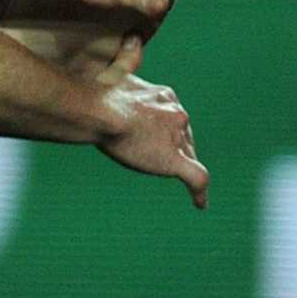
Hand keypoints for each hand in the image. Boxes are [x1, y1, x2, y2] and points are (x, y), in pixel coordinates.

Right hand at [97, 74, 210, 206]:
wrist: (100, 109)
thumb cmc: (97, 100)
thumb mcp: (113, 93)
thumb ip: (121, 101)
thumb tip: (105, 102)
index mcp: (165, 96)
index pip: (174, 118)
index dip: (169, 132)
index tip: (162, 141)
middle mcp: (177, 113)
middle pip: (184, 137)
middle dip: (178, 149)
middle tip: (167, 164)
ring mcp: (178, 137)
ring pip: (189, 155)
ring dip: (183, 166)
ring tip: (187, 186)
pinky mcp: (174, 159)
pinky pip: (196, 178)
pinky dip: (199, 193)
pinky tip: (200, 204)